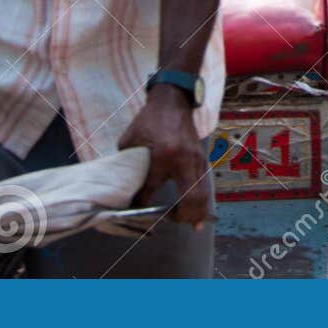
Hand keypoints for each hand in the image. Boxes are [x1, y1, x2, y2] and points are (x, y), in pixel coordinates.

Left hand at [119, 86, 214, 227]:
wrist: (173, 101)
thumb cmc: (149, 120)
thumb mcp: (131, 139)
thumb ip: (129, 163)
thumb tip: (123, 186)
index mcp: (162, 155)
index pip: (151, 189)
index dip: (142, 204)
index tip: (137, 211)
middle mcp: (183, 160)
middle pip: (190, 197)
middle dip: (183, 215)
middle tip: (174, 222)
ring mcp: (196, 159)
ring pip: (202, 193)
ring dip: (197, 212)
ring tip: (193, 225)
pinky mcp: (202, 158)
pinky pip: (204, 185)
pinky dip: (203, 200)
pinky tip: (200, 212)